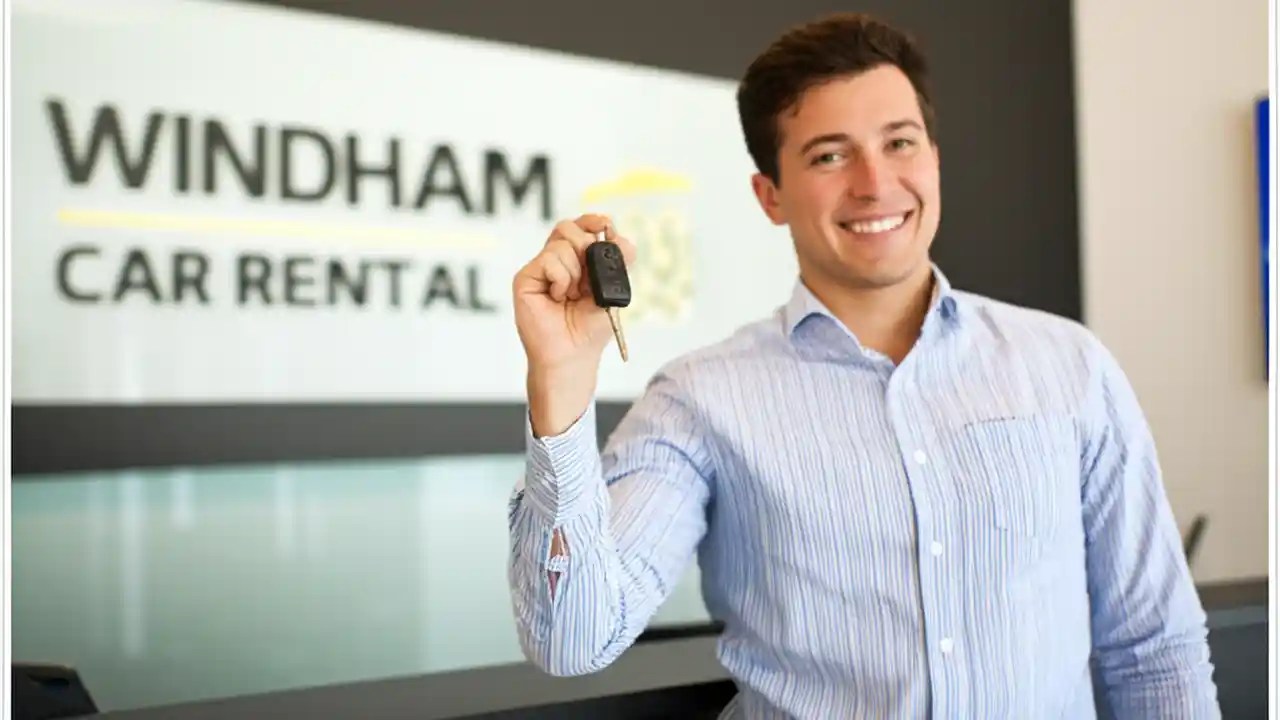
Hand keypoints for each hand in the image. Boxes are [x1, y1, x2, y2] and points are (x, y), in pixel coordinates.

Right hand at [513, 214, 636, 435]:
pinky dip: (562, 279)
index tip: (607, 226)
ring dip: (576, 271)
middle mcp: (558, 261)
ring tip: (572, 296)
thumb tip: (620, 238)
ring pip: (562, 241)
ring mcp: (541, 268)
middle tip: (589, 276)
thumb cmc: (589, 329)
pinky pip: (549, 259)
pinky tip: (559, 297)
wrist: (572, 355)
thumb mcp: (613, 292)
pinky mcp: (526, 277)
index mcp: (579, 261)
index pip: (583, 226)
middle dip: (587, 246)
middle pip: (569, 227)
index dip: (594, 220)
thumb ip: (618, 263)